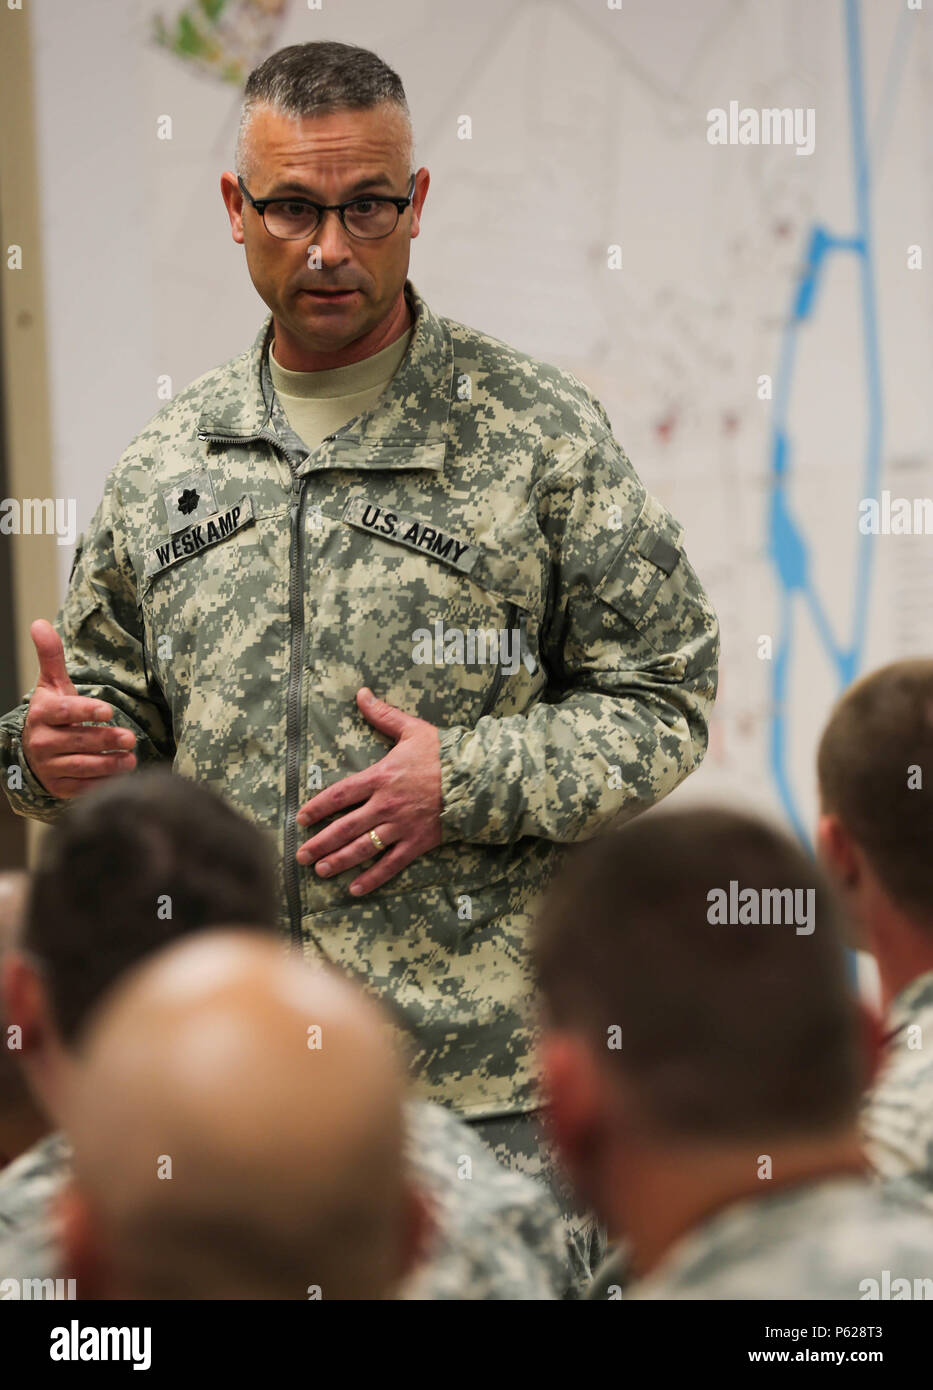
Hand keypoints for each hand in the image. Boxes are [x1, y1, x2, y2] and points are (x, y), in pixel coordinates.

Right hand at [21, 619, 136, 797]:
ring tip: (131, 759)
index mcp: (43, 714)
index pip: (64, 712)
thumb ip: (51, 656)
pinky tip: (121, 778)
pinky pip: (83, 787)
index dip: (85, 711)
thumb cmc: (54, 713)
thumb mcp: (52, 685)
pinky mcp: (60, 787)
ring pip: (82, 766)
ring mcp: (50, 767)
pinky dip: (102, 784)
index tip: (107, 710)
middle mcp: (43, 742)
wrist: (36, 751)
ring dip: (108, 764)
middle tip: (130, 738)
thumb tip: (39, 623)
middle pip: (78, 740)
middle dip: (105, 740)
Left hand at [296, 687, 441, 895]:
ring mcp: (401, 826)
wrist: (477, 777)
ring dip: (338, 861)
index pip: (339, 795)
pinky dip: (373, 878)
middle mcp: (386, 805)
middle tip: (300, 856)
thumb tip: (361, 693)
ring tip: (320, 871)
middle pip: (345, 827)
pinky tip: (354, 889)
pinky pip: (391, 865)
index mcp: (380, 777)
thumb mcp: (412, 729)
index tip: (301, 819)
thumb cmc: (444, 753)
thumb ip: (383, 715)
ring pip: (363, 848)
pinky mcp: (418, 843)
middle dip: (320, 843)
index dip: (317, 808)